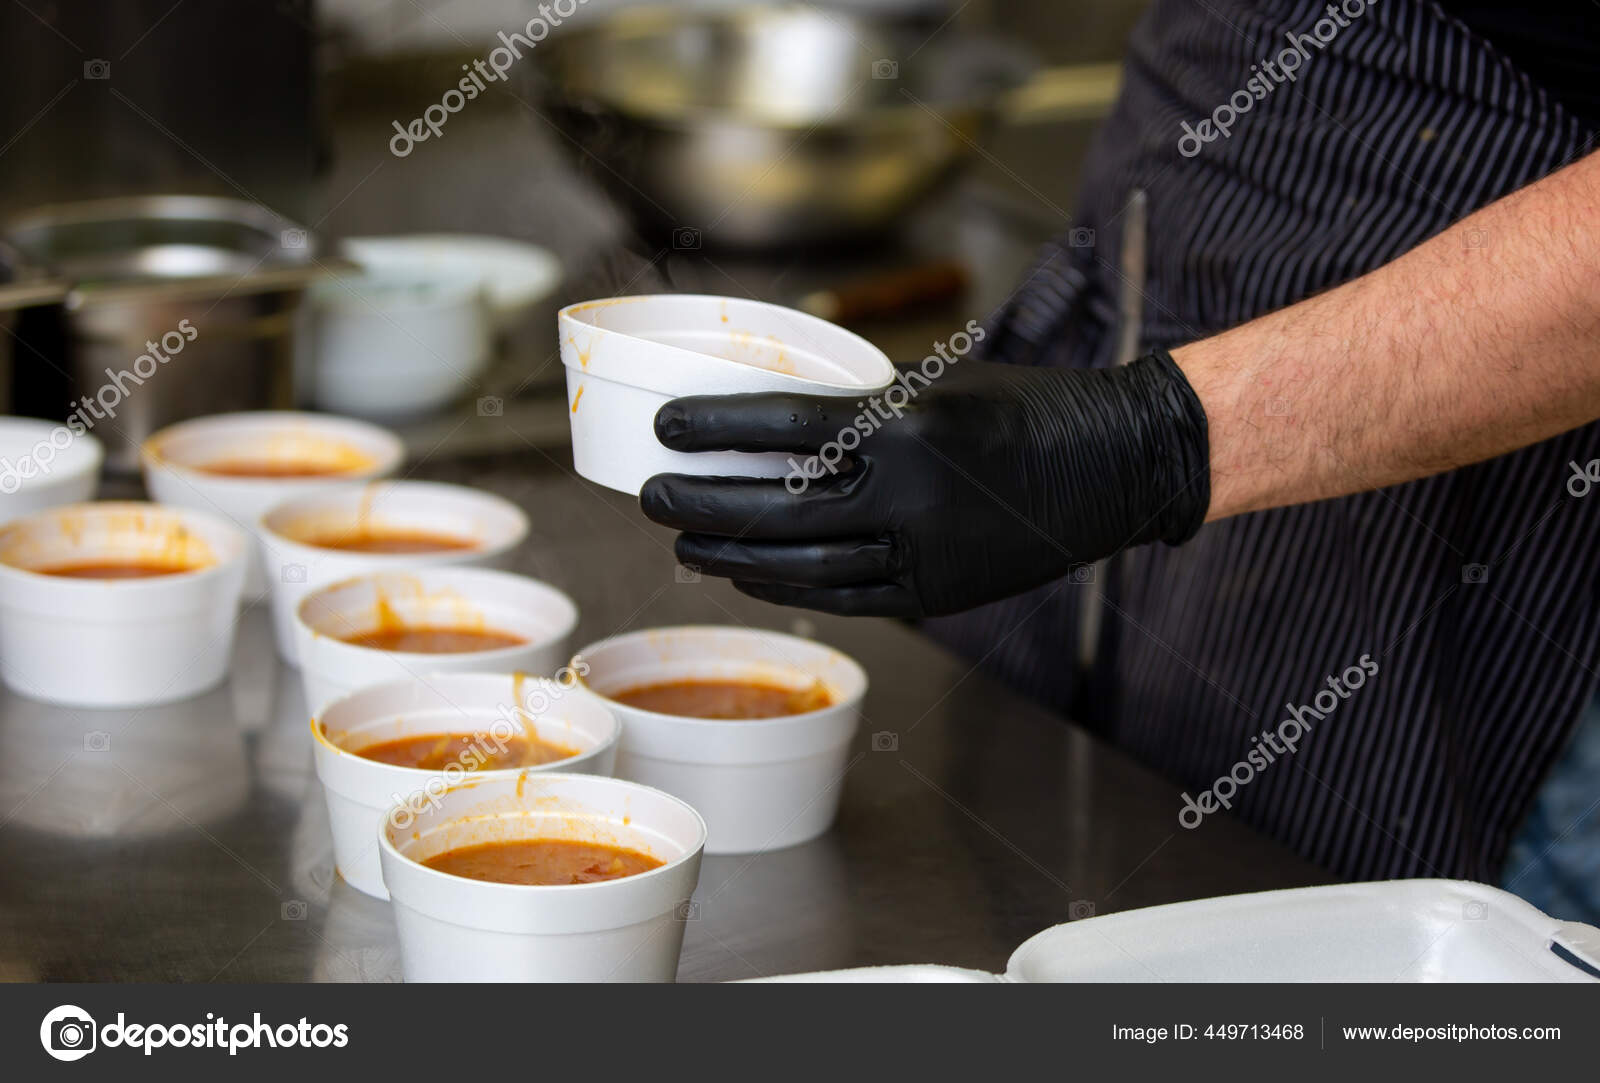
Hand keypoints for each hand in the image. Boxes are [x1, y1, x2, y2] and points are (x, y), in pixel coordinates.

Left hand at [639, 350, 1210, 616]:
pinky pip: (845, 598)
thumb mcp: (937, 382)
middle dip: (700, 506)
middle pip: (775, 508)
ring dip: (733, 558)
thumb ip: (859, 401)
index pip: (783, 425)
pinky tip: (751, 579)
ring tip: (686, 547)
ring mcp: (924, 552)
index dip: (713, 429)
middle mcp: (909, 493)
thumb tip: (776, 408)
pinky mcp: (938, 593)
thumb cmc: (1022, 408)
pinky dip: (789, 590)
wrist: (1110, 465)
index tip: (665, 428)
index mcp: (905, 425)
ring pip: (802, 566)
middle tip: (652, 496)